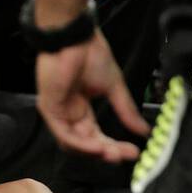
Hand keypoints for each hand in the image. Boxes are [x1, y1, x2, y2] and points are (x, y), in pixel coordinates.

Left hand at [36, 31, 148, 162]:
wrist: (75, 37)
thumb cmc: (89, 53)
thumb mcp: (114, 86)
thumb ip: (126, 110)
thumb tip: (142, 129)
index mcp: (81, 109)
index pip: (97, 136)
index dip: (115, 146)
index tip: (133, 152)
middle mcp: (68, 114)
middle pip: (86, 144)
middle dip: (107, 152)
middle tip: (125, 155)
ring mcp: (57, 113)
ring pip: (74, 145)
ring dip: (94, 151)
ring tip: (113, 153)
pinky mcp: (49, 109)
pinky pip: (65, 135)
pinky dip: (82, 144)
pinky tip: (98, 146)